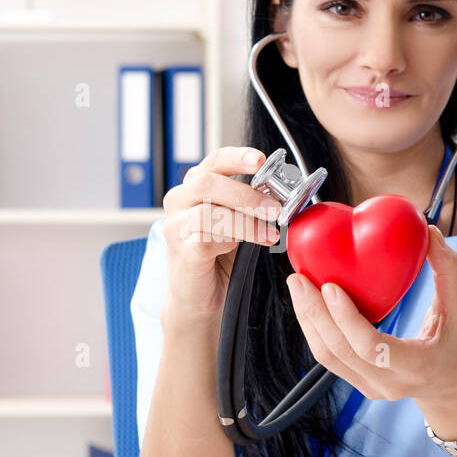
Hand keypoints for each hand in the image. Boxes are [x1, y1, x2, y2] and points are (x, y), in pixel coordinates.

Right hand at [160, 146, 282, 327]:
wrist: (198, 298)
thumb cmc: (218, 258)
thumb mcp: (238, 223)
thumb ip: (251, 205)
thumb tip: (280, 191)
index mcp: (195, 187)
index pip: (215, 161)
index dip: (238, 157)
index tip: (262, 160)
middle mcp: (180, 201)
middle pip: (207, 183)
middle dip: (246, 194)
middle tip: (274, 209)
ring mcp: (176, 226)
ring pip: (208, 212)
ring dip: (245, 221)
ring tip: (269, 233)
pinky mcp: (181, 251)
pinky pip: (205, 238)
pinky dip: (231, 240)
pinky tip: (243, 247)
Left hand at [285, 223, 456, 401]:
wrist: (450, 386)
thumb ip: (449, 270)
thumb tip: (429, 232)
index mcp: (416, 366)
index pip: (372, 348)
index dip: (346, 318)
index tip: (329, 285)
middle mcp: (389, 383)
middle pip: (339, 351)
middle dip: (313, 313)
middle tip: (298, 278)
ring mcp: (370, 388)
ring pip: (327, 357)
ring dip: (308, 320)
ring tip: (297, 286)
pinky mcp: (358, 384)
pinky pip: (329, 357)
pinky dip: (314, 328)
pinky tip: (307, 302)